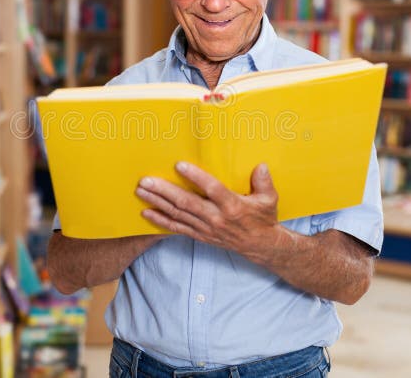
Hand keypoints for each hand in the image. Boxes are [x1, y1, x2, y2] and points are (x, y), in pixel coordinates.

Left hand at [136, 161, 282, 258]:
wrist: (259, 245)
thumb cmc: (263, 218)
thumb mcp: (269, 199)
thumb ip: (264, 182)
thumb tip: (261, 166)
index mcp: (233, 206)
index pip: (212, 189)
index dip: (196, 177)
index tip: (180, 165)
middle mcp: (216, 217)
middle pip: (187, 202)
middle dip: (164, 191)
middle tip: (146, 181)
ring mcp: (206, 228)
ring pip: (178, 214)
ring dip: (158, 202)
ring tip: (141, 191)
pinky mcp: (200, 235)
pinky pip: (177, 228)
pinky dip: (160, 221)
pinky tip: (146, 213)